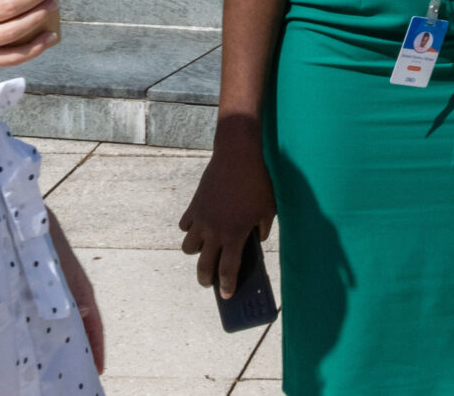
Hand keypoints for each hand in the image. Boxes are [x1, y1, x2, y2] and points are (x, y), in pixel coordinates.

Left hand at [50, 213, 104, 373]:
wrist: (28, 220)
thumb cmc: (45, 241)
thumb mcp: (59, 268)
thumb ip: (70, 290)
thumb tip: (84, 311)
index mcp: (82, 288)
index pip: (94, 324)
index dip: (97, 348)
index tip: (98, 370)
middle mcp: (74, 291)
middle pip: (82, 325)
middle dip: (83, 348)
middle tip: (80, 372)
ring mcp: (60, 289)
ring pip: (67, 319)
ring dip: (66, 339)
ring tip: (60, 361)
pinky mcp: (45, 287)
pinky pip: (52, 312)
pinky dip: (51, 327)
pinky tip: (38, 338)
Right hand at [178, 121, 277, 296]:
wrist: (237, 156)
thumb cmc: (257, 183)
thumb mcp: (267, 210)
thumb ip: (262, 230)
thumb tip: (256, 240)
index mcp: (235, 235)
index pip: (228, 270)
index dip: (227, 286)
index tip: (227, 296)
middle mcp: (214, 231)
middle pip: (203, 266)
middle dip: (206, 279)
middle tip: (210, 283)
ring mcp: (201, 219)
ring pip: (188, 248)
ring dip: (196, 253)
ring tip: (205, 250)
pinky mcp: (193, 206)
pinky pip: (185, 226)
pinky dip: (190, 230)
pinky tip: (200, 226)